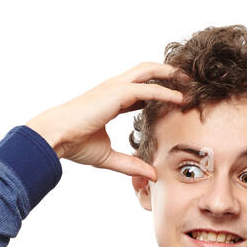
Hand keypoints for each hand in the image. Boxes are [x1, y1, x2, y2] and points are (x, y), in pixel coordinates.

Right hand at [26, 62, 186, 180]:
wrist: (56, 137)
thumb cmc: (74, 145)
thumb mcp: (108, 157)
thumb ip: (130, 164)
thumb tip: (152, 175)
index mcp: (111, 100)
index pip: (139, 91)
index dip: (157, 92)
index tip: (176, 99)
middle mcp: (113, 89)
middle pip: (145, 72)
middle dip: (167, 73)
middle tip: (188, 80)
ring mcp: (114, 87)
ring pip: (148, 71)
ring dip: (170, 75)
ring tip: (190, 81)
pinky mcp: (116, 92)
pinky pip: (147, 89)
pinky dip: (165, 91)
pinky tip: (180, 98)